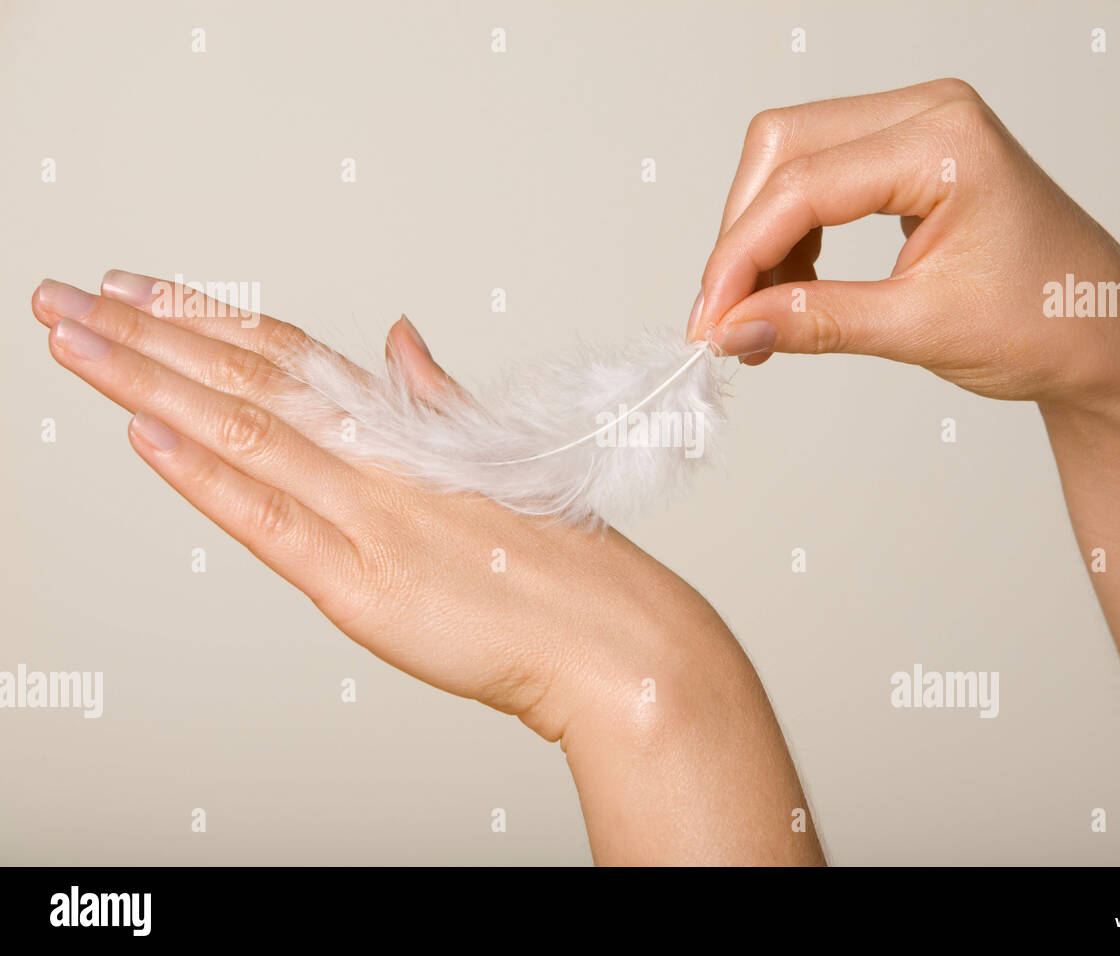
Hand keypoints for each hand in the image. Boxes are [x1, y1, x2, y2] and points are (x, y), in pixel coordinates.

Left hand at [31, 272, 823, 863]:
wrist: (615, 638)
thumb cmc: (567, 565)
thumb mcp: (498, 460)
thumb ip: (436, 401)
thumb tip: (396, 341)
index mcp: (409, 432)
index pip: (292, 356)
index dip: (210, 319)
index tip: (143, 291)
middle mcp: (381, 461)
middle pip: (250, 379)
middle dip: (150, 333)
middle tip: (69, 294)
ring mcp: (370, 517)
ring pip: (245, 431)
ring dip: (150, 380)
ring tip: (74, 335)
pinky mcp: (365, 586)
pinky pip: (272, 520)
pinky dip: (206, 475)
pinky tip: (144, 430)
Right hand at [690, 78, 1119, 419]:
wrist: (1110, 337)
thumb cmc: (1052, 322)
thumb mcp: (922, 328)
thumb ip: (816, 321)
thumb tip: (732, 328)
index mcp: (945, 141)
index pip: (803, 184)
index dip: (740, 255)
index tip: (709, 321)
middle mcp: (929, 114)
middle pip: (783, 147)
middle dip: (741, 236)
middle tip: (724, 317)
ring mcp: (919, 128)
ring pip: (792, 158)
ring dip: (761, 236)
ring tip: (759, 315)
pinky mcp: (910, 157)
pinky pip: (820, 177)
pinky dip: (791, 234)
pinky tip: (793, 288)